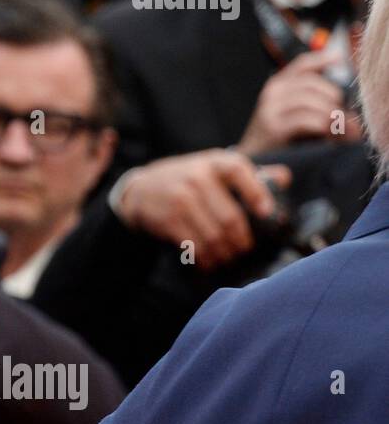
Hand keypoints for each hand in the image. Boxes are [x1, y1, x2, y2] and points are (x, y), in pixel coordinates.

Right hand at [115, 149, 291, 269]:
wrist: (140, 190)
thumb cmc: (186, 180)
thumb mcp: (212, 168)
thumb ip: (248, 175)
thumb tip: (284, 178)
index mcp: (214, 162)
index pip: (239, 170)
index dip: (256, 192)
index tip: (266, 213)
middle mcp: (197, 177)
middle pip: (230, 217)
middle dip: (241, 241)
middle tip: (243, 249)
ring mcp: (180, 198)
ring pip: (214, 236)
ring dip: (224, 253)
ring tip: (226, 257)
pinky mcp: (168, 219)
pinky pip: (194, 245)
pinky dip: (205, 258)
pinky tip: (208, 261)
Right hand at [237, 49, 360, 155]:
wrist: (253, 162)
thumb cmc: (278, 140)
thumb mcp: (293, 115)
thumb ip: (316, 105)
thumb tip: (349, 114)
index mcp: (277, 86)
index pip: (302, 65)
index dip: (321, 59)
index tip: (338, 58)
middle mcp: (272, 93)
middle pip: (314, 84)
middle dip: (334, 101)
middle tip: (343, 119)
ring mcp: (271, 109)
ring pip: (315, 103)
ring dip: (332, 118)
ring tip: (338, 132)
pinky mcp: (274, 127)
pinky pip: (310, 121)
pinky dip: (324, 129)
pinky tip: (326, 137)